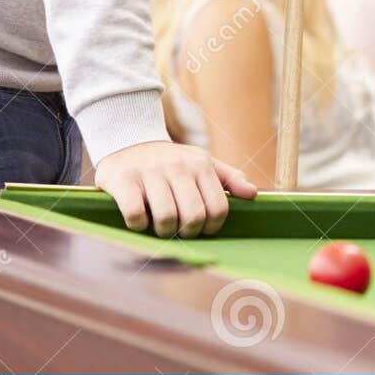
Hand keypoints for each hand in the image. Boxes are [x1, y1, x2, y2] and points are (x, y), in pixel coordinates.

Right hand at [94, 141, 258, 237]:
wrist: (128, 142)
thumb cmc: (170, 161)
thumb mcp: (201, 163)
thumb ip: (228, 179)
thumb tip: (252, 194)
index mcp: (200, 164)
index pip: (218, 207)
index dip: (212, 227)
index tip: (203, 230)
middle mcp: (177, 166)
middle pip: (194, 216)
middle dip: (189, 233)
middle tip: (181, 232)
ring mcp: (149, 172)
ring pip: (166, 217)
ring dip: (164, 231)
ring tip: (161, 228)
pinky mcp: (123, 179)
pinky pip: (135, 213)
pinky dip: (138, 225)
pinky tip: (139, 221)